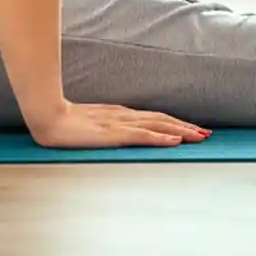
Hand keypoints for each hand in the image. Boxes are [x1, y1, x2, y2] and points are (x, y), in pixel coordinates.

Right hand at [28, 102, 211, 148]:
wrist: (48, 116)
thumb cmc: (64, 121)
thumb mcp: (89, 123)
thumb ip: (104, 125)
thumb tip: (118, 131)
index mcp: (119, 114)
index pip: (153, 118)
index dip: (175, 122)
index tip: (192, 128)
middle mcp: (124, 116)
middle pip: (162, 120)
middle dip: (186, 126)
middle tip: (207, 133)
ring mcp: (119, 124)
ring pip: (158, 126)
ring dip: (181, 131)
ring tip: (200, 136)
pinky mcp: (113, 133)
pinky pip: (142, 136)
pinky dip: (161, 137)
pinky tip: (175, 141)